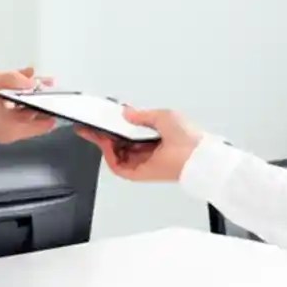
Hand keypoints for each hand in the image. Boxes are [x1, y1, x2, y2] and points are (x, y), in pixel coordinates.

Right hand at [0, 67, 56, 143]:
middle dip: (43, 98)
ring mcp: (8, 128)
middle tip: (50, 83)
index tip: (59, 97)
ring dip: (34, 95)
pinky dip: (25, 97)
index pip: (42, 124)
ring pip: (30, 111)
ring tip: (40, 81)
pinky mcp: (5, 121)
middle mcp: (10, 132)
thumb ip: (12, 78)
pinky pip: (22, 109)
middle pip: (37, 116)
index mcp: (9, 128)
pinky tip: (27, 83)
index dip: (51, 109)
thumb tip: (31, 79)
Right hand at [76, 106, 201, 181]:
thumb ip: (141, 115)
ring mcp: (141, 163)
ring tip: (98, 134)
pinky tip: (107, 145)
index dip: (112, 127)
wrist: (196, 154)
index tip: (101, 120)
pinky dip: (109, 156)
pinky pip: (118, 167)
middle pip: (117, 145)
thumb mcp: (163, 115)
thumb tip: (127, 113)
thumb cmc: (188, 137)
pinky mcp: (139, 174)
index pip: (126, 133)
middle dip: (102, 135)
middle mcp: (146, 151)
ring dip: (103, 144)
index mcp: (153, 137)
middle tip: (90, 127)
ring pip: (114, 155)